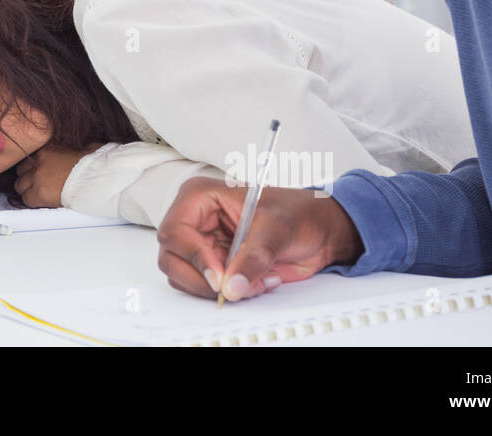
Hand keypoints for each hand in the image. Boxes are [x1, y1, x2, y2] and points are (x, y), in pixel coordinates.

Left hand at [14, 144, 99, 207]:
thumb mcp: (81, 150)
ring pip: (19, 186)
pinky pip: (26, 199)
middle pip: (20, 171)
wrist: (94, 180)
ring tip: (38, 193)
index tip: (37, 171)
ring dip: (27, 189)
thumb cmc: (92, 166)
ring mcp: (37, 178)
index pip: (28, 158)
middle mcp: (37, 163)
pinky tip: (41, 200)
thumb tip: (88, 147)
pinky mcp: (39, 194)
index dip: (31, 166)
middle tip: (36, 183)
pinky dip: (32, 201)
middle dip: (27, 177)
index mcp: (46, 150)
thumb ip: (73, 150)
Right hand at [156, 177, 363, 302]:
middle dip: (204, 279)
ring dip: (220, 289)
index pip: (175, 231)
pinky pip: (205, 289)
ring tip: (255, 280)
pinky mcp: (214, 266)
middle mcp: (195, 221)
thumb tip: (230, 287)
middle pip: (172, 259)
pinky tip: (257, 281)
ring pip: (184, 278)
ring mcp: (202, 245)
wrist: (319, 231)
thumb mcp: (276, 228)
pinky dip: (230, 293)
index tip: (220, 277)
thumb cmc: (297, 214)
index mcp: (200, 197)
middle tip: (234, 287)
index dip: (194, 257)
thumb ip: (253, 257)